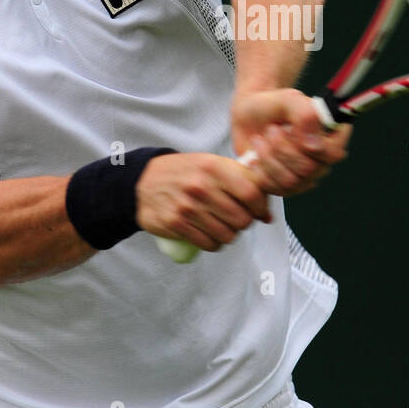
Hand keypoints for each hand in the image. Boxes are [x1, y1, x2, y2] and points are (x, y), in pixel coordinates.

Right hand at [136, 152, 270, 253]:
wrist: (142, 182)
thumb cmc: (184, 172)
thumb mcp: (210, 163)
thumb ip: (240, 179)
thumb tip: (266, 212)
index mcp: (213, 167)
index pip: (251, 192)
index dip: (261, 206)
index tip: (260, 211)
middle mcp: (201, 186)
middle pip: (241, 218)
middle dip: (245, 223)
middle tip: (238, 218)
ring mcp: (187, 207)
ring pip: (227, 235)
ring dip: (230, 234)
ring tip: (223, 226)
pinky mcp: (176, 225)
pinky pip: (209, 244)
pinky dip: (215, 243)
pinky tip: (211, 234)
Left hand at [230, 89, 351, 196]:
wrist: (248, 115)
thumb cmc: (273, 105)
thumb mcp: (289, 99)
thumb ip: (305, 115)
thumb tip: (313, 146)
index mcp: (330, 139)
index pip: (333, 154)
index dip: (313, 145)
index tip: (292, 128)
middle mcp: (320, 162)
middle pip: (308, 169)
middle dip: (283, 147)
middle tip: (271, 129)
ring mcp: (302, 178)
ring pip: (290, 181)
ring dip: (269, 157)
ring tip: (260, 140)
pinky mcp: (283, 187)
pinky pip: (274, 189)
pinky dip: (260, 170)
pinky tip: (255, 156)